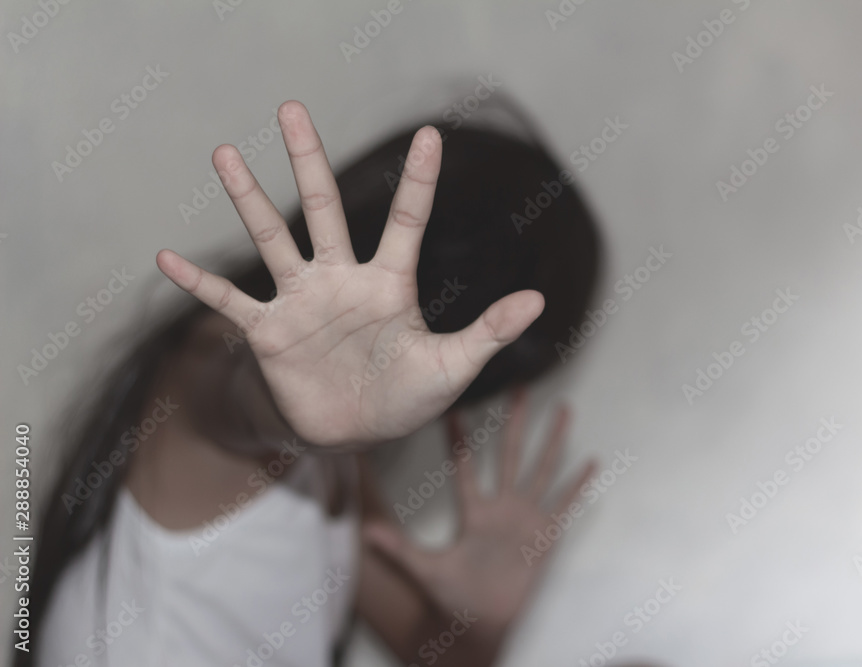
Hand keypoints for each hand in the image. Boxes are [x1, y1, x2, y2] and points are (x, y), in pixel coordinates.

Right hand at [156, 101, 543, 448]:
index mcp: (389, 283)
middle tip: (292, 109)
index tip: (431, 135)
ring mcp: (302, 302)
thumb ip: (489, 332)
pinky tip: (164, 257)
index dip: (419, 180)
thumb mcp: (453, 367)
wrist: (356, 432)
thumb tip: (541, 301)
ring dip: (248, 200)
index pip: (407, 221)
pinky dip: (199, 284)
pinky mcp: (270, 333)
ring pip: (271, 240)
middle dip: (309, 161)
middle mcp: (341, 280)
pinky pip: (229, 303)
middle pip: (324, 209)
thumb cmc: (408, 396)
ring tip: (226, 153)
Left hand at [363, 388, 596, 647]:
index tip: (454, 408)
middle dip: (515, 421)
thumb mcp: (425, 569)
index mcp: (473, 511)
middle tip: (519, 387)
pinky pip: (566, 503)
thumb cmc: (455, 597)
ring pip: (543, 468)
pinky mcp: (547, 534)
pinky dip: (579, 484)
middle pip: (510, 453)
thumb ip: (398, 548)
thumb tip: (365, 531)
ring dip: (553, 440)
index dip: (459, 438)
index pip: (466, 465)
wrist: (486, 622)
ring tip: (563, 410)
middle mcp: (502, 506)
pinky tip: (591, 461)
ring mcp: (527, 517)